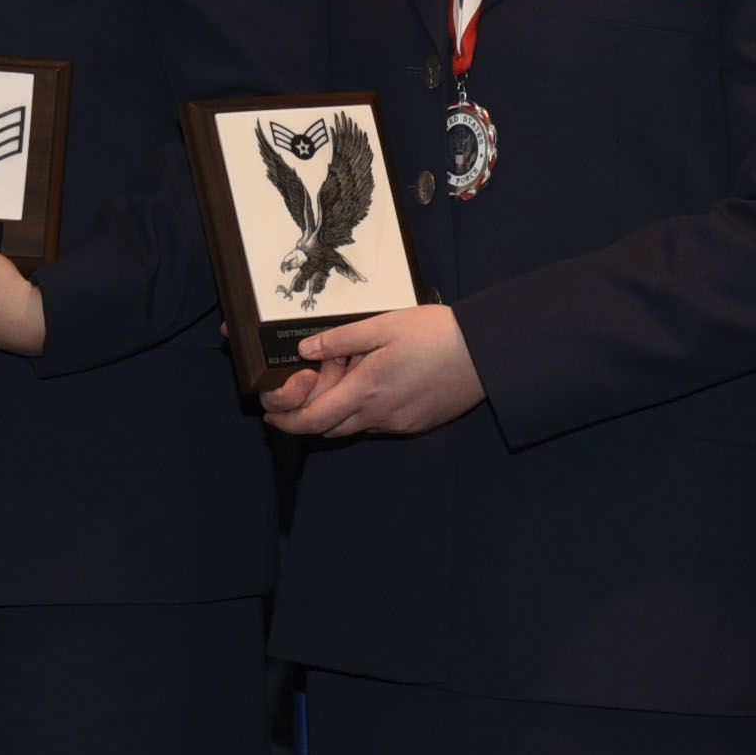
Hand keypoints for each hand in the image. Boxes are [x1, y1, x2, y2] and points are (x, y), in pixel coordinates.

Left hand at [263, 303, 484, 437]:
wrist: (484, 353)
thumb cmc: (436, 334)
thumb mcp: (381, 325)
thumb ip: (339, 340)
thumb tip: (306, 350)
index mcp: (365, 391)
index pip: (311, 421)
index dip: (285, 420)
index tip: (271, 412)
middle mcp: (378, 416)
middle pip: (327, 429)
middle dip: (310, 411)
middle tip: (314, 378)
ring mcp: (398, 424)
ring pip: (353, 426)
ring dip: (340, 409)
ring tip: (352, 372)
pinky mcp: (415, 425)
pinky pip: (377, 424)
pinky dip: (365, 409)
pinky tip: (378, 381)